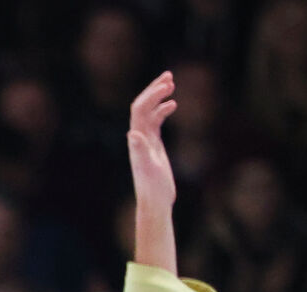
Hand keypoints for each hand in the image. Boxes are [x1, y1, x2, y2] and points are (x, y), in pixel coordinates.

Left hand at [127, 72, 177, 210]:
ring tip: (171, 83)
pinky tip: (173, 105)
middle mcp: (139, 137)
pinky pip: (156, 122)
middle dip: (154, 90)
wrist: (155, 202)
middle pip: (143, 106)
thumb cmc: (152, 187)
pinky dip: (163, 110)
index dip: (151, 95)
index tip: (167, 85)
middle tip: (169, 75)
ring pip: (150, 112)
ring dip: (159, 97)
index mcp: (137, 139)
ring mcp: (146, 141)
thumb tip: (133, 135)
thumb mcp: (148, 168)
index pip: (140, 110)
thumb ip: (141, 151)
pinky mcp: (154, 146)